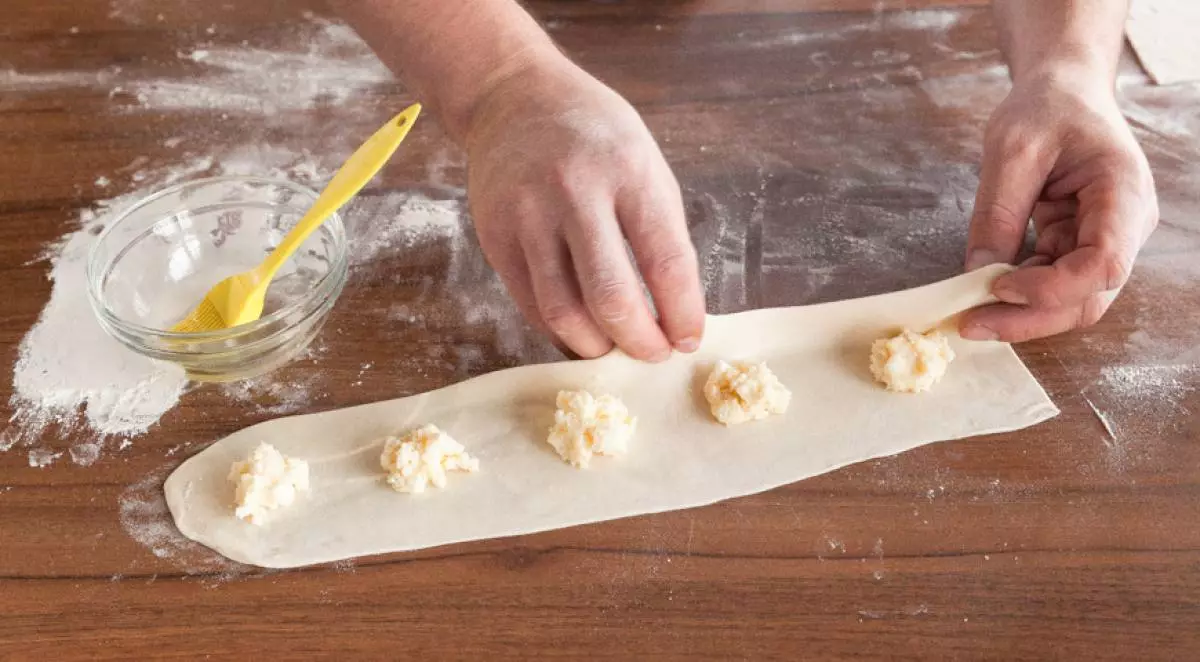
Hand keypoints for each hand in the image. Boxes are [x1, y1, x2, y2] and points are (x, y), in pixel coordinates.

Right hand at [464, 55, 703, 360]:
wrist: (514, 98)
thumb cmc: (596, 137)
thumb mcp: (644, 165)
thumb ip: (660, 234)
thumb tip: (673, 312)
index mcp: (629, 172)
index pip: (666, 261)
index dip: (682, 313)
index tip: (688, 339)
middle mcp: (575, 192)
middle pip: (610, 296)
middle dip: (638, 341)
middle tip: (652, 355)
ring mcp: (528, 216)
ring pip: (563, 311)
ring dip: (595, 345)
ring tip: (614, 347)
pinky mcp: (495, 237)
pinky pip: (531, 304)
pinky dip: (560, 329)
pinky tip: (580, 328)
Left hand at [960, 68, 1157, 341]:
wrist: (1064, 92)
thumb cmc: (1047, 107)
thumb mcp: (1012, 148)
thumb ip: (998, 210)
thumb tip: (977, 271)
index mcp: (1123, 191)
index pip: (1104, 264)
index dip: (1052, 288)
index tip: (997, 286)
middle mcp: (1126, 225)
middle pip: (1089, 296)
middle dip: (1029, 317)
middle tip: (970, 324)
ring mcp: (1106, 239)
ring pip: (1073, 300)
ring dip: (1022, 313)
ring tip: (970, 313)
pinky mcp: (1080, 245)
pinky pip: (1054, 284)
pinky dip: (1019, 294)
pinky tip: (982, 293)